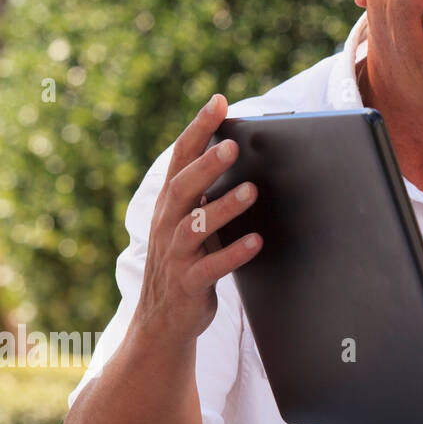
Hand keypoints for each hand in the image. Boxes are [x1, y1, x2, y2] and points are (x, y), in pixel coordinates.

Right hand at [131, 94, 262, 344]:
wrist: (165, 321)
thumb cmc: (190, 261)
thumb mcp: (196, 222)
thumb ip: (211, 192)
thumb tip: (247, 151)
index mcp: (172, 204)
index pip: (181, 158)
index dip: (198, 129)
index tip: (218, 102)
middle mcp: (168, 224)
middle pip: (182, 187)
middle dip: (206, 164)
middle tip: (233, 145)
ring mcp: (175, 255)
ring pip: (194, 226)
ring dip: (223, 207)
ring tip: (252, 191)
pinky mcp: (188, 284)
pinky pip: (210, 267)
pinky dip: (233, 253)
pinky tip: (256, 241)